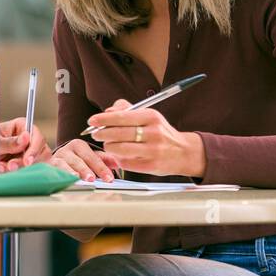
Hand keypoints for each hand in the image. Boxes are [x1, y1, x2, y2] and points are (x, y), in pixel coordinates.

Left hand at [0, 121, 50, 176]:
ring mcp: (22, 153)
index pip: (33, 131)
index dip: (33, 144)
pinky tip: (2, 172)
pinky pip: (26, 170)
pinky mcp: (19, 165)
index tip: (27, 158)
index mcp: (17, 127)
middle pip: (38, 148)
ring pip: (34, 161)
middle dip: (26, 159)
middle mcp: (23, 139)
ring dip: (21, 167)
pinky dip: (16, 173)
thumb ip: (8, 142)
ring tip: (3, 169)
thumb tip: (26, 137)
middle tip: (11, 167)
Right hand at [50, 138, 119, 181]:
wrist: (57, 161)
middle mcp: (66, 150)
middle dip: (85, 170)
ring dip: (71, 172)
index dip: (101, 168)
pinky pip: (53, 172)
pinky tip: (63, 182)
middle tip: (92, 179)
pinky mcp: (48, 167)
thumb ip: (103, 159)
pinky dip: (58, 176)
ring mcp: (56, 159)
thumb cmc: (77, 159)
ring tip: (77, 178)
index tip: (109, 178)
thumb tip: (117, 163)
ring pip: (63, 165)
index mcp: (78, 145)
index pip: (92, 156)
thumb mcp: (91, 157)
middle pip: (77, 161)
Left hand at [86, 99, 206, 177]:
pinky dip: (118, 159)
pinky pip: (124, 162)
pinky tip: (120, 155)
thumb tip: (106, 111)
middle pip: (117, 133)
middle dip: (101, 134)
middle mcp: (153, 133)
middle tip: (96, 134)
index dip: (103, 119)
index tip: (92, 121)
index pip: (121, 117)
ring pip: (118, 149)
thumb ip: (126, 109)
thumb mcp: (148, 115)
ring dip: (109, 147)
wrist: (183, 152)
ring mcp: (153, 150)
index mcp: (151, 117)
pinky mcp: (150, 166)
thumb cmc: (160, 132)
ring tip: (109, 144)